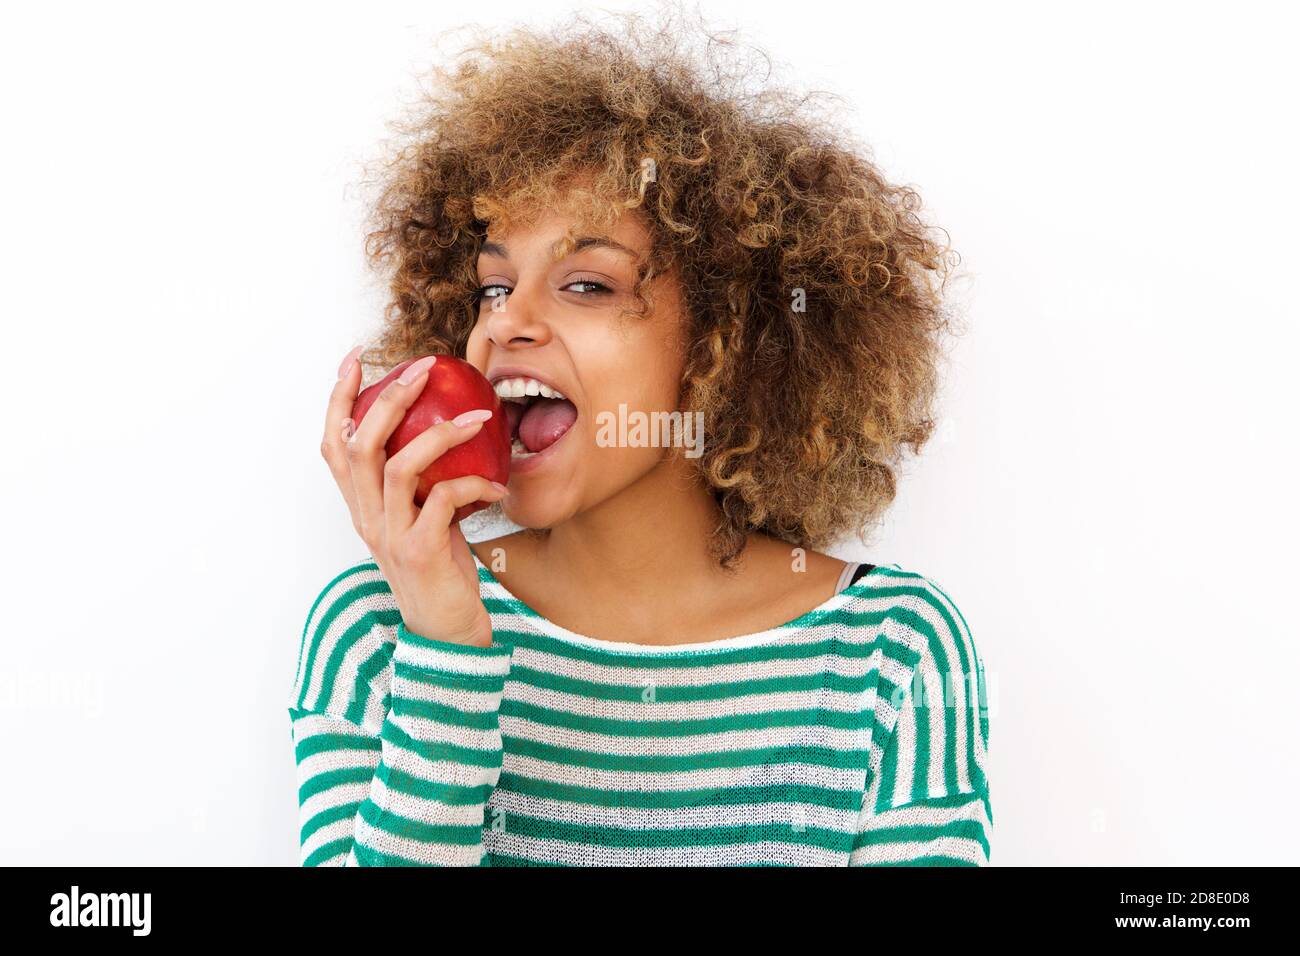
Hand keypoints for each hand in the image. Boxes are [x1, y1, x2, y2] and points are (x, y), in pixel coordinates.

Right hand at [321, 348, 507, 646]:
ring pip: (398, 467)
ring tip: (477, 417)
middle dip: (388, 398)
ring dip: (439, 434)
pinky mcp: (420, 551)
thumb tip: (448, 430)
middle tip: (421, 369)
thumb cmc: (439, 570)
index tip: (357, 359)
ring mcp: (390, 535)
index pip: (334, 443)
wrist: (446, 632)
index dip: (339, 399)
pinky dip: (473, 483)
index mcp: (361, 506)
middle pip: (360, 445)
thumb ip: (421, 483)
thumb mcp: (422, 518)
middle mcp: (367, 518)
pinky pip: (443, 501)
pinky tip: (497, 484)